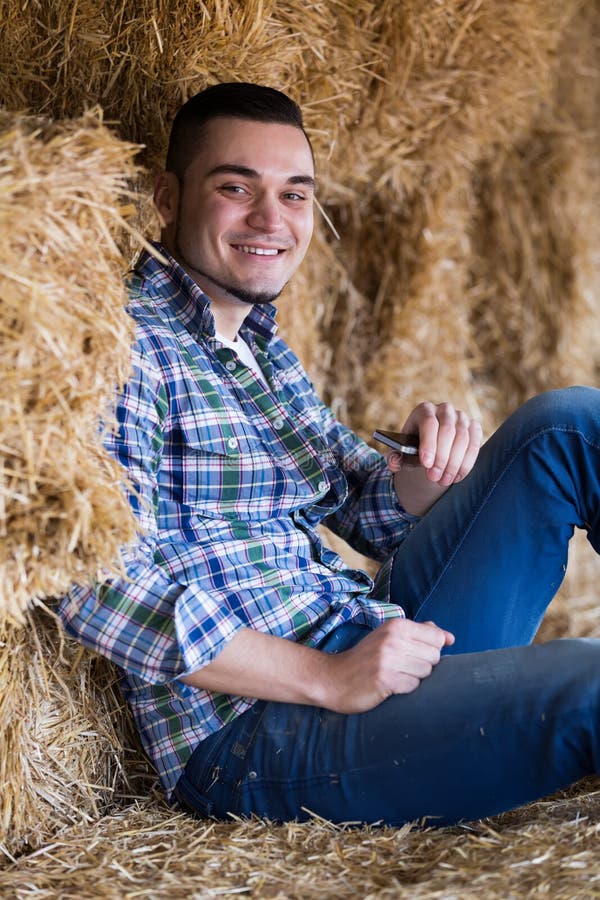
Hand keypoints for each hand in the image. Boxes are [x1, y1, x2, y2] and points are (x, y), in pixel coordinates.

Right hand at [323, 618, 454, 713]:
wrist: (332, 678)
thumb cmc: (365, 658)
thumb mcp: (389, 636)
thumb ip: (420, 632)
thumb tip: (449, 637)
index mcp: (396, 625)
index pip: (437, 637)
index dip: (430, 649)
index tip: (412, 654)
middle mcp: (393, 639)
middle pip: (434, 657)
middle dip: (423, 665)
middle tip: (400, 667)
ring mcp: (388, 660)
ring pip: (426, 672)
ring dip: (413, 678)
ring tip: (394, 676)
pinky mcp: (385, 680)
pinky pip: (413, 686)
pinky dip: (405, 689)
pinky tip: (390, 686)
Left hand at [389, 401, 481, 486]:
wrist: (432, 445)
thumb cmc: (415, 448)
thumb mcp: (402, 452)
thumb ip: (395, 458)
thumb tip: (394, 463)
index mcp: (424, 410)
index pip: (429, 423)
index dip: (429, 444)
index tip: (426, 464)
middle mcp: (445, 410)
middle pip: (447, 431)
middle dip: (441, 458)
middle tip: (434, 478)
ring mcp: (462, 417)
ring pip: (463, 439)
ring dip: (454, 464)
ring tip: (443, 481)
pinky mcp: (474, 427)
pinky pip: (475, 445)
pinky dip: (467, 463)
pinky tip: (457, 477)